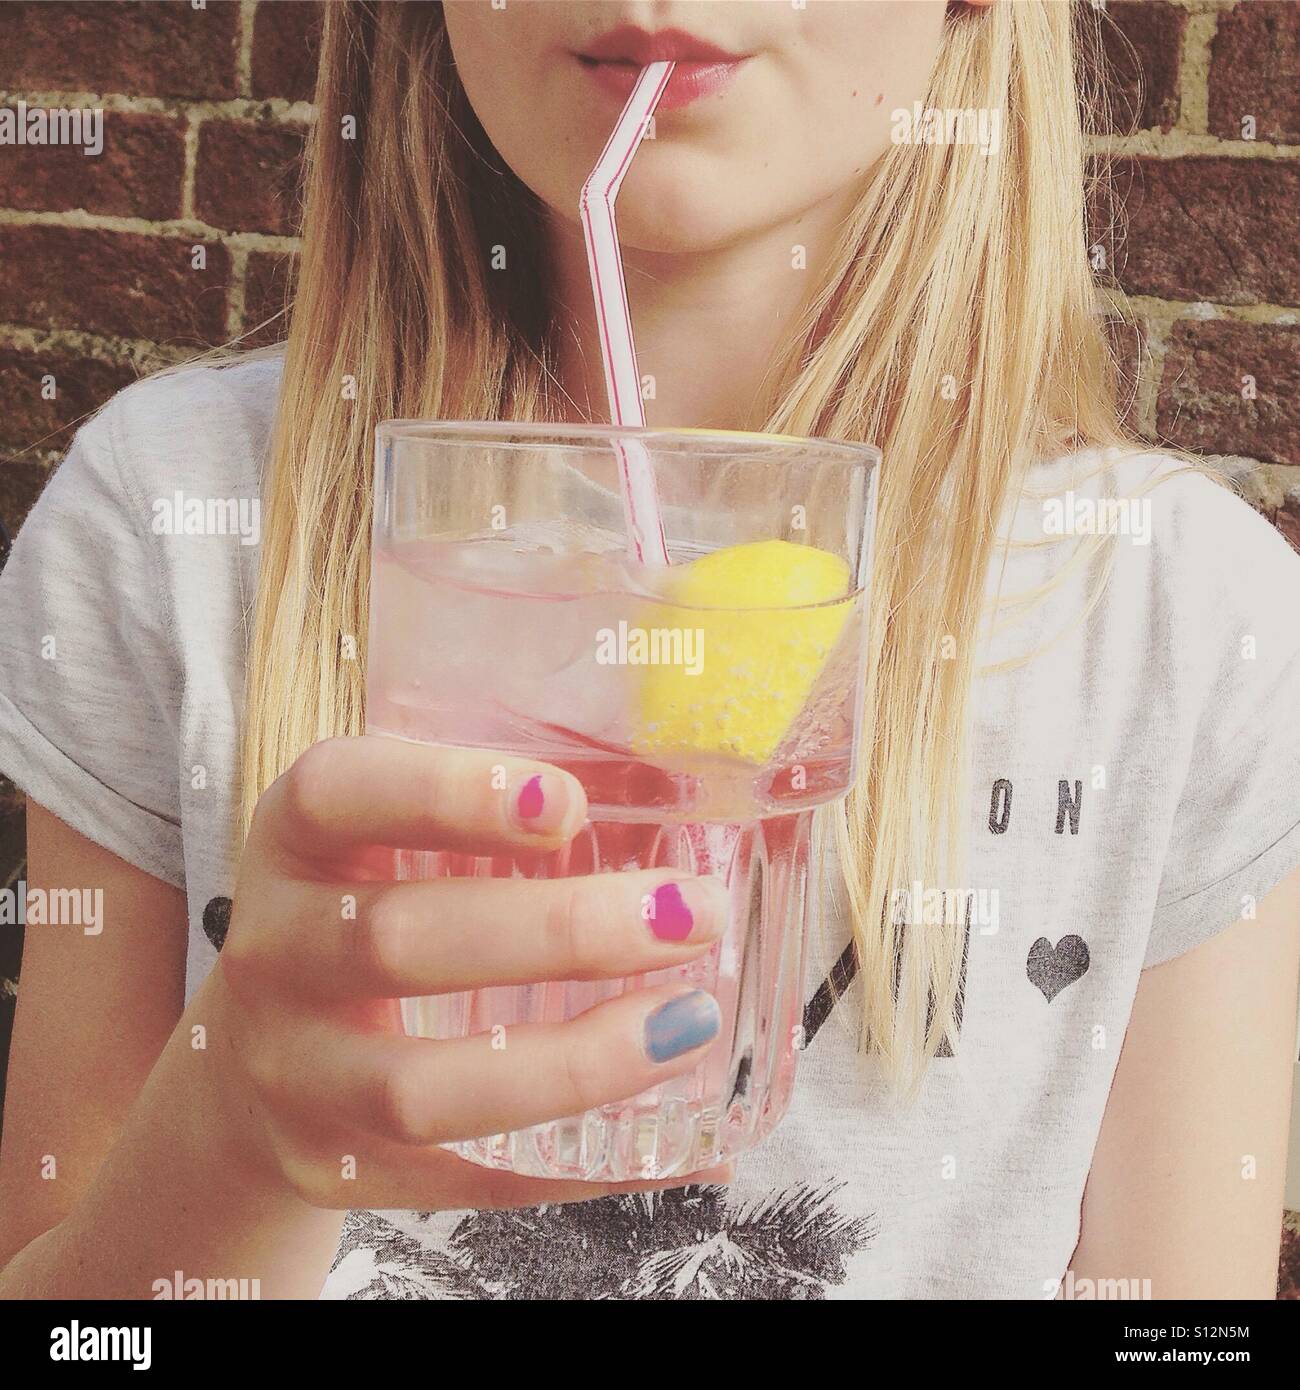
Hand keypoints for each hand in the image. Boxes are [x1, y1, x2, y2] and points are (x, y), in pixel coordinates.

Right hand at [212, 734, 729, 1210]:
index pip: (339, 795)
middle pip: (397, 943)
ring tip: (686, 1023)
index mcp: (298, 840)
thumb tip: (690, 805)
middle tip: (687, 913)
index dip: (448, 793)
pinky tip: (673, 1137)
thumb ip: (504, 815)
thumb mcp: (399, 838)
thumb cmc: (374, 910)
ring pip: (420, 1088)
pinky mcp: (334, 1166)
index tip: (569, 803)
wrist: (264, 1052)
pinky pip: (462, 1181)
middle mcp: (274, 951)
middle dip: (560, 931)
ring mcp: (292, 1073)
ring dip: (575, 1060)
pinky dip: (577, 1164)